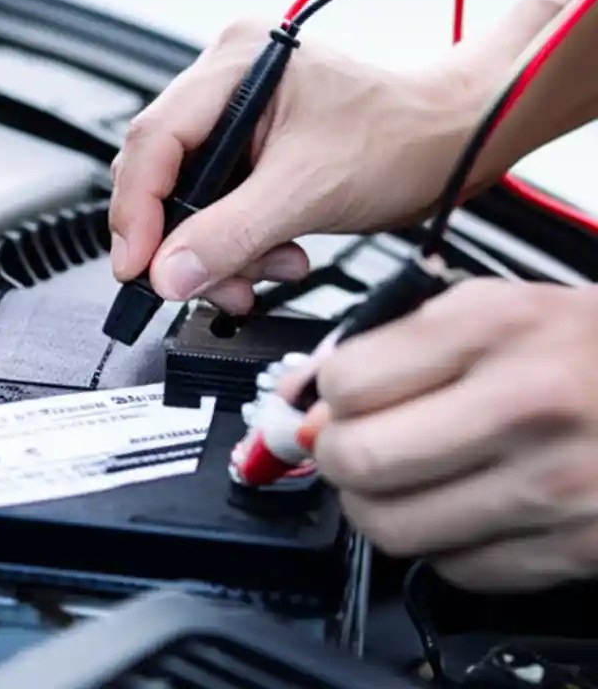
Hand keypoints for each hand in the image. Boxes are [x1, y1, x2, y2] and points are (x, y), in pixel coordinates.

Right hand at [109, 19, 493, 313]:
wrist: (452, 146)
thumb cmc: (404, 137)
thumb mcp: (309, 191)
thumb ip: (230, 236)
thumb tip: (168, 274)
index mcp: (236, 64)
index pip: (154, 141)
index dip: (137, 212)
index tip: (137, 268)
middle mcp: (226, 83)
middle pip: (162, 174)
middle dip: (185, 240)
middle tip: (202, 282)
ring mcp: (236, 118)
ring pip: (187, 201)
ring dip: (218, 251)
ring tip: (265, 268)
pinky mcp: (249, 153)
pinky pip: (216, 209)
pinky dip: (237, 246)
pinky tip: (274, 253)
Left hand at [286, 279, 597, 591]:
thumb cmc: (585, 347)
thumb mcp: (491, 308)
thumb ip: (390, 344)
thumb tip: (305, 397)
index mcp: (497, 330)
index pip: (348, 384)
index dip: (325, 397)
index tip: (334, 402)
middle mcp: (526, 406)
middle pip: (358, 462)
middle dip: (333, 458)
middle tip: (349, 448)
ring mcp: (553, 485)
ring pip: (393, 528)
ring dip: (377, 507)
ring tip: (402, 479)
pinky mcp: (573, 547)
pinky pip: (455, 567)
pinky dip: (441, 544)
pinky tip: (465, 505)